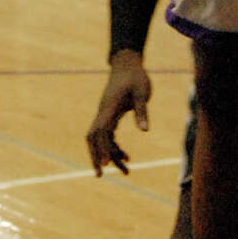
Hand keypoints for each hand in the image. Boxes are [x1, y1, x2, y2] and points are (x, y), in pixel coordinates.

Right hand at [86, 49, 151, 175]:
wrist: (128, 64)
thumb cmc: (136, 77)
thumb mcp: (142, 92)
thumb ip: (142, 111)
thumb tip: (144, 131)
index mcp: (109, 107)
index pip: (101, 130)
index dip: (102, 147)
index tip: (105, 164)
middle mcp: (103, 112)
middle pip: (93, 137)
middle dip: (95, 156)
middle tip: (100, 175)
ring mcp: (105, 114)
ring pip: (100, 139)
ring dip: (109, 155)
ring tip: (126, 171)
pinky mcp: (110, 115)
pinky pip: (108, 135)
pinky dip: (114, 147)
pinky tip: (126, 157)